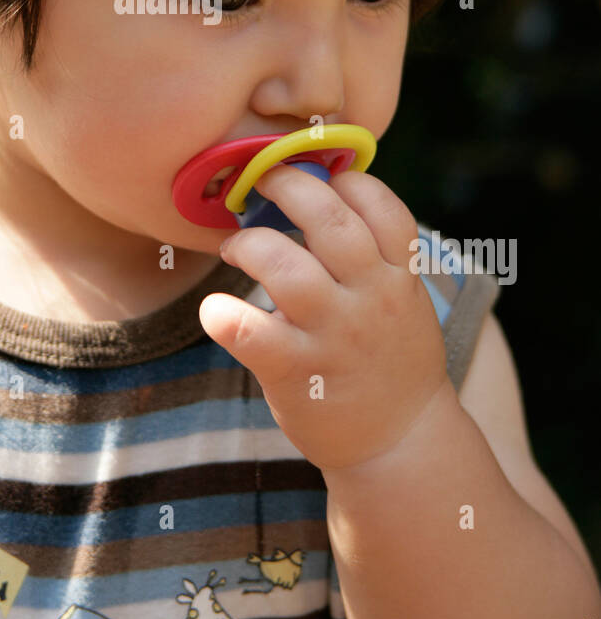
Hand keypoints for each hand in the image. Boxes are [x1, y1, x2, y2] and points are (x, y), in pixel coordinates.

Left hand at [198, 164, 449, 473]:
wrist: (401, 444)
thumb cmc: (390, 358)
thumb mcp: (404, 300)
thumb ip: (374, 253)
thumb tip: (323, 189)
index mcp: (401, 277)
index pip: (381, 206)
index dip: (345, 181)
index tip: (316, 174)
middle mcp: (372, 300)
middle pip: (329, 220)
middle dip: (287, 186)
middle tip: (260, 183)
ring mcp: (335, 337)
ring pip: (285, 267)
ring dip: (250, 245)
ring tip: (236, 248)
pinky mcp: (298, 373)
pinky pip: (250, 331)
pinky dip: (222, 314)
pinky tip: (215, 311)